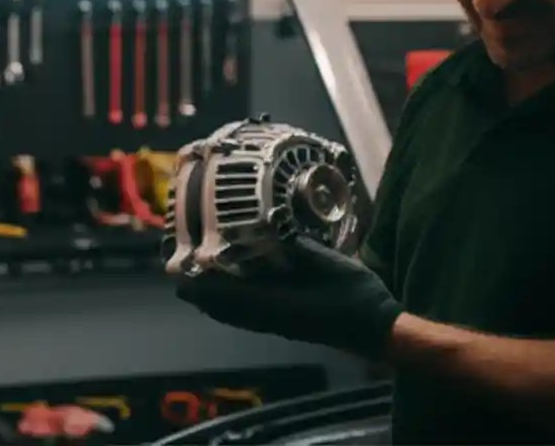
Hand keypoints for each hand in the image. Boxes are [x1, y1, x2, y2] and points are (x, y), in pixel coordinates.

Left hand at [175, 236, 403, 358]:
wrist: (377, 329)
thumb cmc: (357, 296)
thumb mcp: (330, 262)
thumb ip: (301, 247)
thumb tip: (277, 226)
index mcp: (274, 304)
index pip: (223, 296)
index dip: (197, 284)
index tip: (178, 268)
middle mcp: (268, 318)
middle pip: (220, 308)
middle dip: (200, 288)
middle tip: (186, 261)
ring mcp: (275, 325)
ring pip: (232, 314)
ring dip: (214, 296)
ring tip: (204, 270)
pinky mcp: (284, 326)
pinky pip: (246, 316)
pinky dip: (232, 301)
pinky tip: (236, 284)